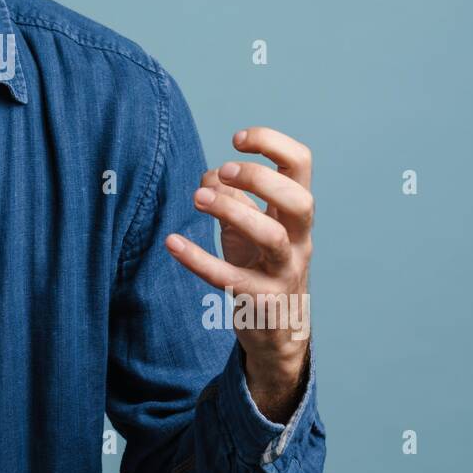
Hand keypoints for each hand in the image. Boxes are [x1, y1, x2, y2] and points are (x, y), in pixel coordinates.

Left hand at [165, 127, 313, 418]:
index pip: (301, 165)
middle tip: (223, 170)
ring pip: (272, 237)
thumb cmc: (260, 267)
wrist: (277, 332)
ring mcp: (284, 272)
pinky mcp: (260, 301)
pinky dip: (199, 259)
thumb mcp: (248, 228)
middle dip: (260, 178)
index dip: (272, 144)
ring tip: (197, 198)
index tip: (236, 139)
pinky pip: (230, 278)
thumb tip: (209, 176)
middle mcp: (299, 241)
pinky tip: (172, 242)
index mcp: (295, 215)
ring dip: (233, 211)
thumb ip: (232, 198)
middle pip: (299, 200)